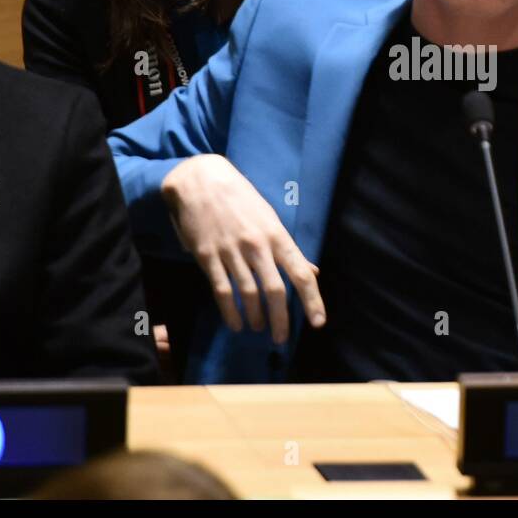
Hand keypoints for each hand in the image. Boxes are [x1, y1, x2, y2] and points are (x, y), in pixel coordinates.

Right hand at [161, 154, 324, 344]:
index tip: (318, 322)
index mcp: (277, 235)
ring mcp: (231, 251)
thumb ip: (288, 249)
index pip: (301, 273)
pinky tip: (235, 324)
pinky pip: (222, 290)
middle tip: (281, 338)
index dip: (312, 300)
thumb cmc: (240, 198)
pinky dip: (230, 311)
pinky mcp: (208, 256)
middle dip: (281, 319)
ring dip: (255, 317)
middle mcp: (257, 245)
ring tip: (258, 328)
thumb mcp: (269, 217)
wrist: (200, 178)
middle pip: (275, 290)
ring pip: (249, 294)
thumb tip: (311, 271)